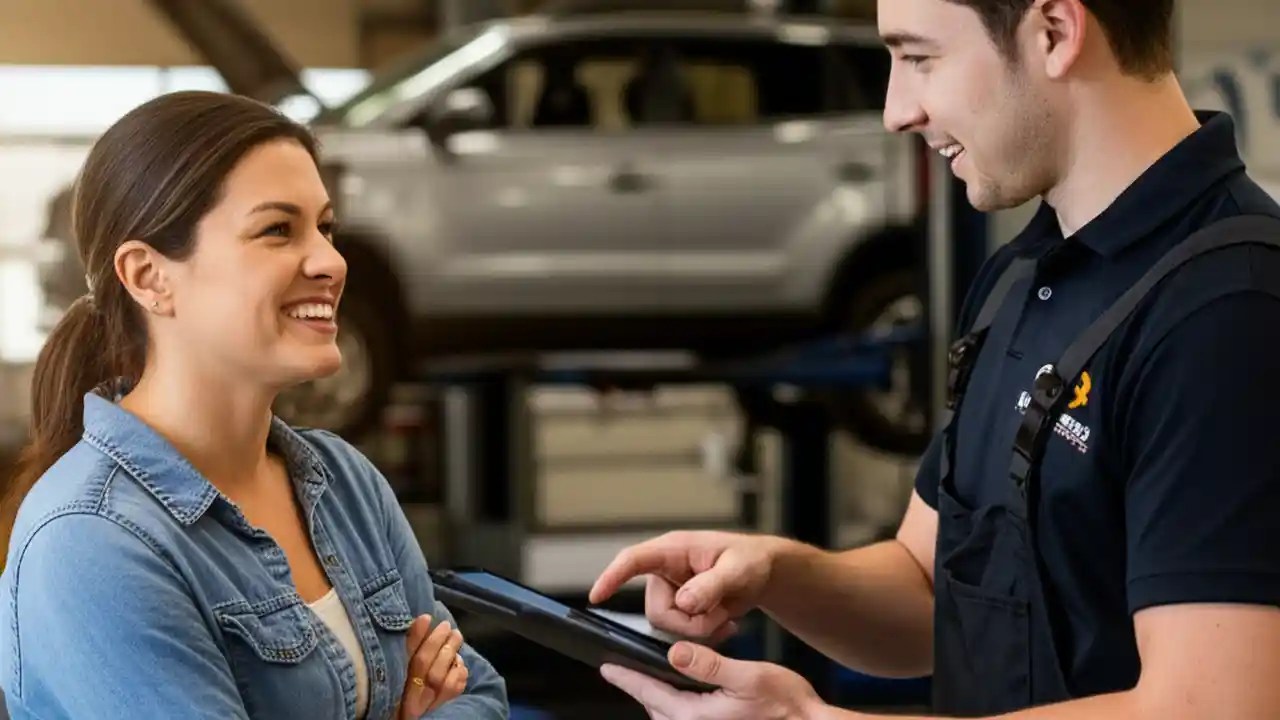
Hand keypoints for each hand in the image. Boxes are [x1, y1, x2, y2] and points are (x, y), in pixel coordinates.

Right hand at [396, 615, 468, 718]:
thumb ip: (403, 659)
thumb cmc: (400, 700)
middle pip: (421, 665)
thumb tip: (418, 627)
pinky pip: (452, 691)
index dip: (414, 636)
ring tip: (456, 636)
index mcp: (392, 687)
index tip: (425, 617)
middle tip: (445, 625)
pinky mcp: (441, 712)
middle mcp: (406, 698)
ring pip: (438, 676)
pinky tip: (459, 663)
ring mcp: (425, 707)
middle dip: (435, 641)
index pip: (401, 658)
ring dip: (450, 652)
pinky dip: (458, 672)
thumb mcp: (397, 680)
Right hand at [590, 531, 781, 643]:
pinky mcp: (680, 611)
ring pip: (668, 628)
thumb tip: (684, 602)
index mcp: (673, 551)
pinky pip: (681, 637)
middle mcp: (665, 572)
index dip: (612, 577)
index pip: (634, 560)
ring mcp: (671, 593)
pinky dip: (705, 636)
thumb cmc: (750, 560)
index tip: (596, 596)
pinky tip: (724, 623)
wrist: (762, 573)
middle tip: (720, 615)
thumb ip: (711, 585)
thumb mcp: (738, 570)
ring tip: (725, 614)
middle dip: (689, 623)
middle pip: (657, 611)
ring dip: (700, 630)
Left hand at [601, 641, 824, 719]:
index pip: (650, 693)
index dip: (627, 678)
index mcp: (697, 715)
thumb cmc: (787, 705)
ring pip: (668, 717)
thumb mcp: (749, 677)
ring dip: (657, 699)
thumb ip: (708, 665)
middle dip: (640, 689)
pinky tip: (682, 694)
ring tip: (650, 679)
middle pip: (655, 708)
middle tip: (624, 669)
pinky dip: (675, 707)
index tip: (607, 667)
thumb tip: (673, 654)